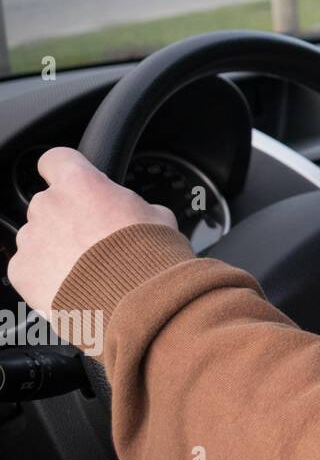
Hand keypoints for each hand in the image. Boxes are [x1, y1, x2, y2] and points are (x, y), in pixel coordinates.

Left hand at [8, 148, 176, 316]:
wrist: (136, 300)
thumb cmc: (150, 255)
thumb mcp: (157, 215)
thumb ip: (131, 205)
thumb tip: (132, 211)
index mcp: (81, 183)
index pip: (56, 159)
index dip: (64, 170)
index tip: (71, 180)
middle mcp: (48, 205)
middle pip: (48, 203)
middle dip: (66, 217)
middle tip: (93, 239)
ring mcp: (31, 238)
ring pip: (37, 235)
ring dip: (54, 246)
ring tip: (85, 269)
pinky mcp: (21, 270)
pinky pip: (28, 266)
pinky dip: (44, 274)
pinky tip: (71, 284)